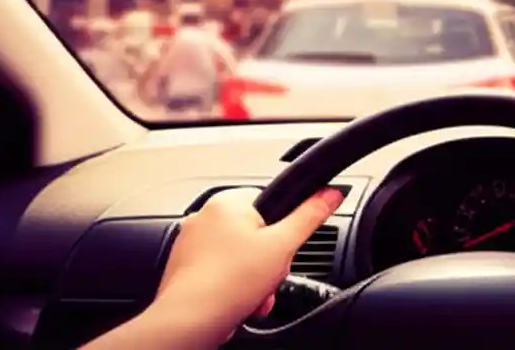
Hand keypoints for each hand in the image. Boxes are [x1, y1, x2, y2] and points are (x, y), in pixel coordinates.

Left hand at [154, 186, 343, 335]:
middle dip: (268, 262)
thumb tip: (331, 194)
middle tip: (269, 277)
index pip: (269, 204)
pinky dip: (231, 287)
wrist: (190, 321)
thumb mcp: (283, 246)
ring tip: (252, 296)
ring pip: (237, 257)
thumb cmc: (229, 282)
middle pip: (254, 234)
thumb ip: (310, 216)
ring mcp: (190, 244)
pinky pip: (219, 273)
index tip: (283, 250)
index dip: (282, 230)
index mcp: (227, 202)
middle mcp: (203, 217)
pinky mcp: (183, 268)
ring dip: (253, 279)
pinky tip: (236, 302)